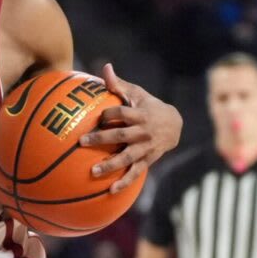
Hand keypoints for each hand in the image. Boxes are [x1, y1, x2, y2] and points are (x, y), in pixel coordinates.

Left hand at [79, 63, 182, 191]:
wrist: (175, 125)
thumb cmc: (148, 106)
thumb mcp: (137, 93)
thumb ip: (118, 84)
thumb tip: (105, 67)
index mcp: (140, 114)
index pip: (120, 113)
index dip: (108, 115)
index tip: (97, 117)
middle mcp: (143, 132)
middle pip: (120, 136)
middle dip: (101, 138)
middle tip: (81, 141)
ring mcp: (145, 148)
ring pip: (127, 157)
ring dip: (110, 165)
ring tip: (92, 171)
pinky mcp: (147, 160)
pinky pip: (135, 173)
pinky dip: (124, 182)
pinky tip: (110, 190)